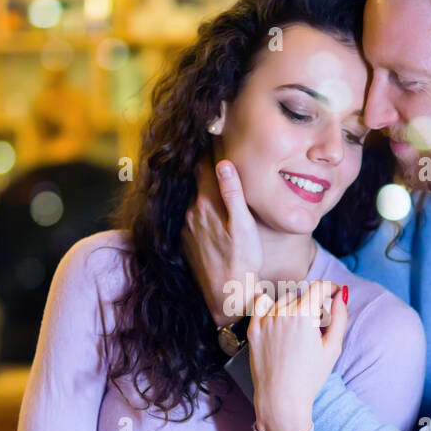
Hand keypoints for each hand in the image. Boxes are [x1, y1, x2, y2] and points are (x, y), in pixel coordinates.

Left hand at [184, 160, 263, 325]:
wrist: (226, 296)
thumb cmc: (243, 261)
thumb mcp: (244, 225)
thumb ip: (233, 193)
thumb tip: (223, 163)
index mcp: (205, 204)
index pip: (204, 166)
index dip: (210, 149)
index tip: (215, 134)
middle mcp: (190, 212)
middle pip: (197, 181)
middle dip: (206, 167)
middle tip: (217, 150)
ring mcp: (185, 227)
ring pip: (193, 199)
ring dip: (203, 189)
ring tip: (217, 178)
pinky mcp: (186, 241)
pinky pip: (191, 216)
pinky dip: (200, 208)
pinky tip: (212, 211)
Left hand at [249, 279, 348, 430]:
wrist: (281, 399)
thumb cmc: (310, 377)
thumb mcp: (333, 347)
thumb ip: (340, 316)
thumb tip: (341, 294)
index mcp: (305, 315)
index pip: (319, 286)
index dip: (331, 287)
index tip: (335, 293)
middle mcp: (283, 312)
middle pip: (303, 294)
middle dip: (313, 303)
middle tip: (318, 324)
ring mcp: (265, 320)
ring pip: (283, 299)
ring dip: (294, 306)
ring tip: (299, 330)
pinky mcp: (253, 329)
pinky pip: (261, 303)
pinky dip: (269, 304)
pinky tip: (277, 316)